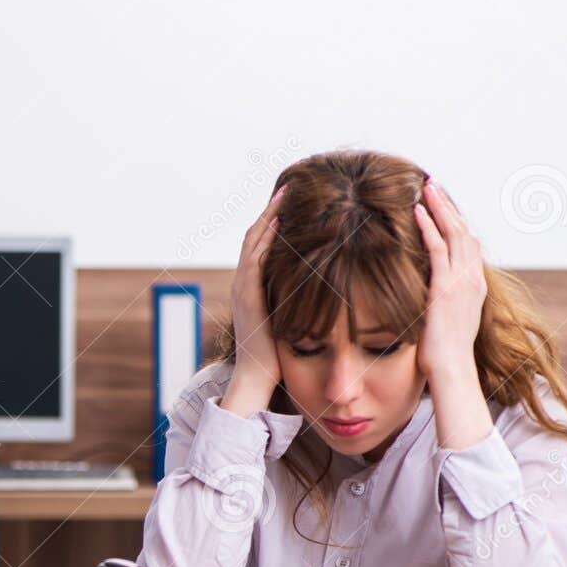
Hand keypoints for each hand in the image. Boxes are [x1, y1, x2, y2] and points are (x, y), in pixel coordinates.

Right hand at [222, 186, 283, 415]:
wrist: (257, 380)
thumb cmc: (278, 358)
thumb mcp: (291, 322)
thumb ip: (300, 303)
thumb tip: (323, 291)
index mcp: (253, 289)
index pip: (261, 246)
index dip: (274, 223)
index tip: (292, 203)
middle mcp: (244, 284)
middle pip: (255, 236)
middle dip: (271, 210)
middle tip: (289, 186)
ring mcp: (243, 288)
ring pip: (253, 241)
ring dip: (268, 215)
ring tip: (286, 193)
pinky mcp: (248, 295)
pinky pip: (255, 257)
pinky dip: (266, 236)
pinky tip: (279, 219)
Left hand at [412, 179, 485, 383]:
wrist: (450, 368)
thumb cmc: (443, 349)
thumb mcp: (447, 316)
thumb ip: (442, 297)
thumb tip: (427, 288)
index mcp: (475, 284)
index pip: (467, 243)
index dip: (455, 220)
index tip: (442, 202)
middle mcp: (472, 278)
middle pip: (463, 231)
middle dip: (449, 206)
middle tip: (434, 184)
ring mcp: (461, 282)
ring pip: (454, 234)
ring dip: (440, 208)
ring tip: (427, 187)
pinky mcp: (445, 287)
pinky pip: (438, 249)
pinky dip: (428, 227)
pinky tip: (416, 211)